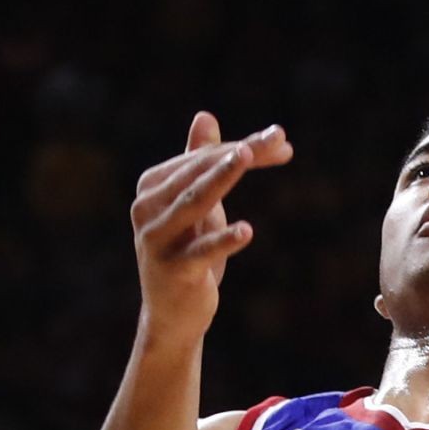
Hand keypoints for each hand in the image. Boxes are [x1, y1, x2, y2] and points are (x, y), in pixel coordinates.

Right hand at [130, 113, 292, 346]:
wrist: (173, 314)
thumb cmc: (187, 251)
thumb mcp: (196, 205)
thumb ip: (199, 161)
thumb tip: (204, 115)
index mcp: (152, 185)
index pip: (202, 157)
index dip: (241, 146)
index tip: (281, 141)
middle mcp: (146, 207)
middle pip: (200, 172)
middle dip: (240, 153)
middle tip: (276, 138)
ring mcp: (156, 239)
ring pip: (194, 202)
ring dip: (221, 178)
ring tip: (247, 157)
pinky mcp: (173, 271)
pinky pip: (200, 252)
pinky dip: (223, 240)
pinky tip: (247, 231)